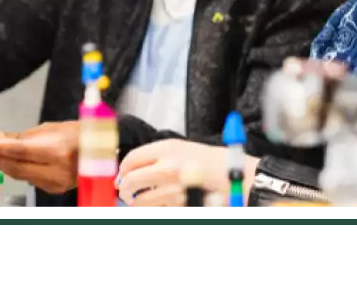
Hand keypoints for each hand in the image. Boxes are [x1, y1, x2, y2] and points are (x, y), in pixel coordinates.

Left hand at [0, 121, 79, 193]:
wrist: (103, 151)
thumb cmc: (79, 133)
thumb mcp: (51, 128)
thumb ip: (21, 136)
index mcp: (59, 151)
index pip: (21, 151)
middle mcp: (57, 171)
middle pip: (17, 167)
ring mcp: (56, 183)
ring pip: (19, 175)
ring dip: (1, 164)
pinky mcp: (54, 189)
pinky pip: (28, 179)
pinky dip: (15, 169)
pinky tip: (5, 160)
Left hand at [116, 139, 258, 207]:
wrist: (234, 175)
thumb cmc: (212, 161)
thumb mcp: (182, 148)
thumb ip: (156, 155)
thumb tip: (131, 168)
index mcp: (167, 148)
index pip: (131, 159)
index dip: (122, 169)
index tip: (122, 174)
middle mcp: (167, 166)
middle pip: (130, 180)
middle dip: (125, 188)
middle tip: (126, 190)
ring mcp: (172, 187)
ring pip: (140, 200)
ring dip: (137, 201)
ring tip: (140, 199)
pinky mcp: (178, 203)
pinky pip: (156, 208)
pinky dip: (153, 207)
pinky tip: (160, 201)